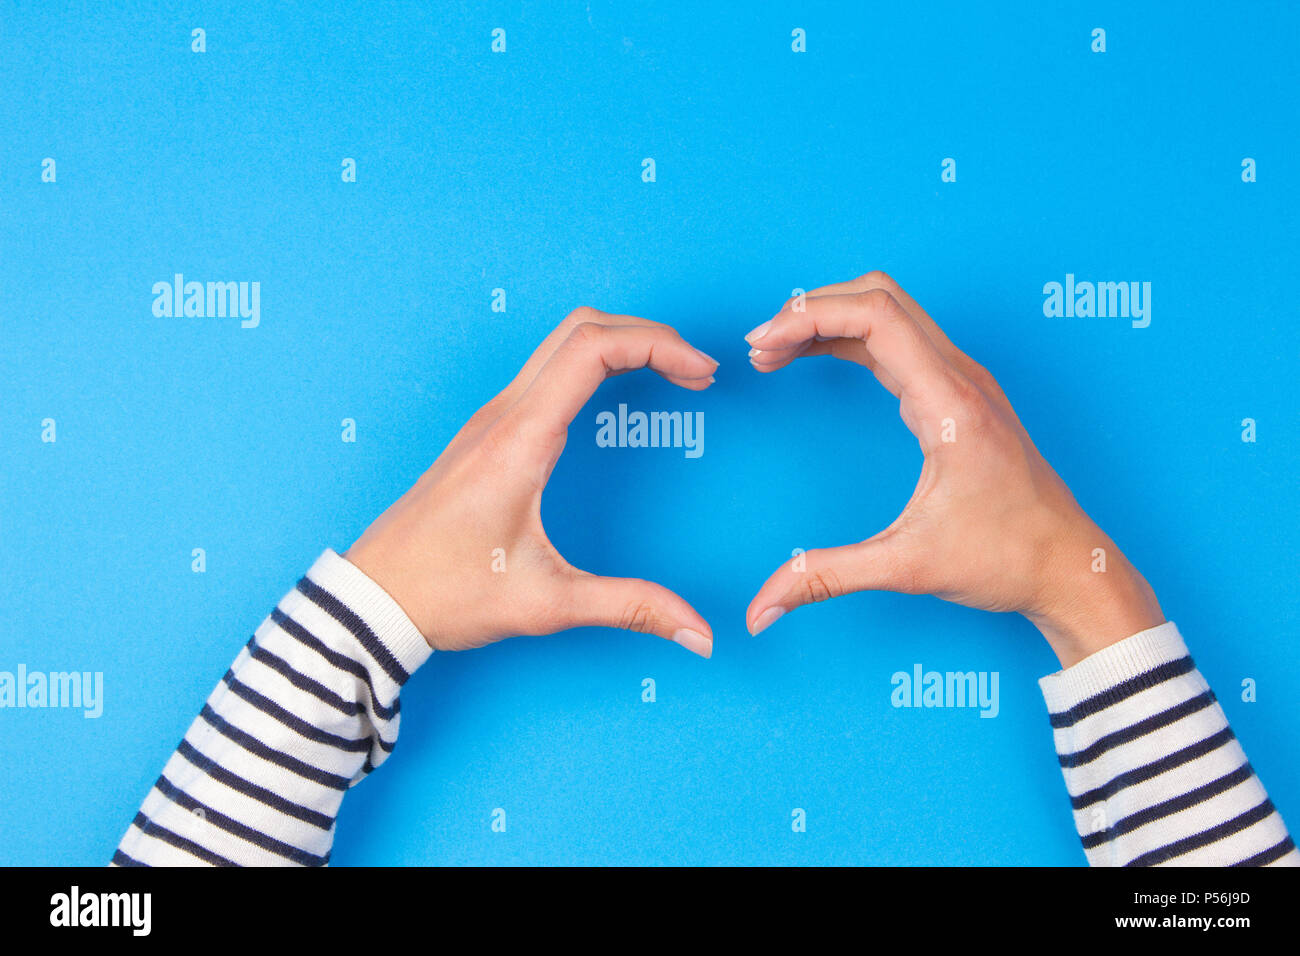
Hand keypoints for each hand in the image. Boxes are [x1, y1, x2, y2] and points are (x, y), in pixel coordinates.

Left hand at [346, 308, 718, 656]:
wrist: (374, 598)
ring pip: (561, 342)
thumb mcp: (547, 603)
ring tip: (670, 374)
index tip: (702, 373)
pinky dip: (593, 363)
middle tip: (697, 369)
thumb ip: (630, 607)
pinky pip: (545, 369)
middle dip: (648, 335)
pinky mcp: (486, 432)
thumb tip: (699, 633)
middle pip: (581, 328)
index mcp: (519, 440)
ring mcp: (490, 418)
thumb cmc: (447, 594)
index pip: (594, 349)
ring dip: (620, 343)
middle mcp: (503, 415)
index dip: (658, 346)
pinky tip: (616, 396)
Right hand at [743, 272, 1163, 666]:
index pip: (874, 315)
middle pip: (878, 295)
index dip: (807, 316)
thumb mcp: (907, 567)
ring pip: (891, 310)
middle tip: (760, 347)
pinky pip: (901, 339)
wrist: (1073, 567)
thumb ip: (826, 576)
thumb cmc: (1008, 559)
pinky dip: (852, 338)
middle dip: (811, 308)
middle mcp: (961, 377)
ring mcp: (965, 380)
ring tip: (776, 352)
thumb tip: (760, 608)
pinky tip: (819, 359)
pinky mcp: (962, 394)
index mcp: (950, 403)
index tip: (760, 345)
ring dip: (831, 318)